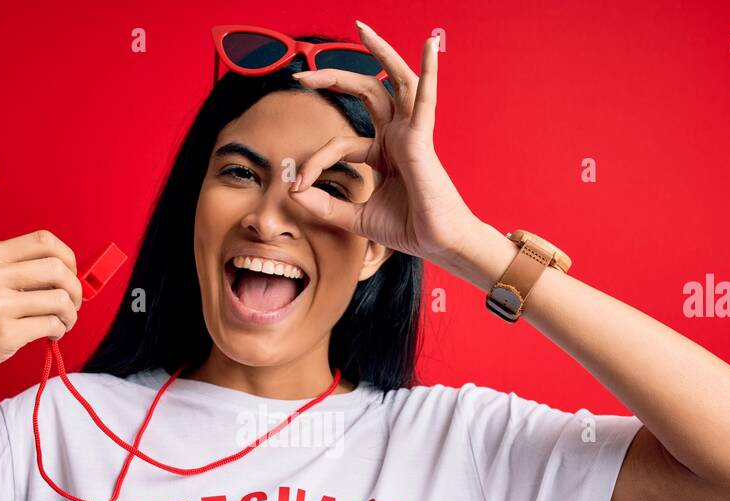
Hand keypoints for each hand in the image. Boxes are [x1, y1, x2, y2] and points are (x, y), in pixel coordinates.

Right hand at [0, 230, 82, 391]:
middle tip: (71, 304)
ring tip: (61, 323)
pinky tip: (49, 335)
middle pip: (59, 269)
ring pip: (61, 299)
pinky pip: (51, 325)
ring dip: (70, 314)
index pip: (44, 241)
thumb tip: (63, 274)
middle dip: (76, 289)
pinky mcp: (5, 334)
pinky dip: (59, 331)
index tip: (70, 275)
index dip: (68, 257)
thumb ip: (12, 272)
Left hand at [288, 22, 481, 267]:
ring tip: (361, 28)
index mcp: (382, 153)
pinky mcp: (421, 138)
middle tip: (301, 76)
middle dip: (332, 78)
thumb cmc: (406, 228)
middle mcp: (396, 137)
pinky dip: (429, 69)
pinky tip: (429, 44)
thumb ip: (325, 205)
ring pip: (394, 81)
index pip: (339, 145)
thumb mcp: (354, 218)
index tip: (297, 185)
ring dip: (379, 52)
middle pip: (365, 92)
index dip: (314, 162)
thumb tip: (294, 192)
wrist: (435, 243)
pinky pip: (424, 97)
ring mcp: (411, 133)